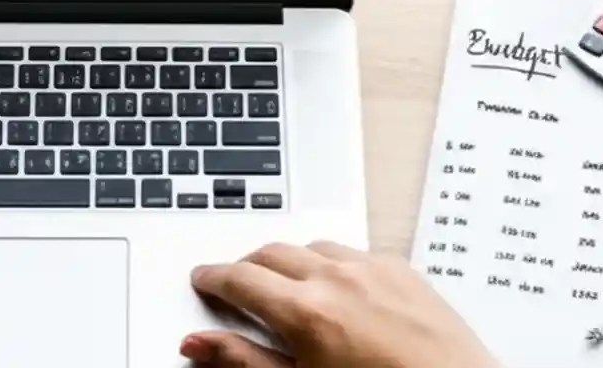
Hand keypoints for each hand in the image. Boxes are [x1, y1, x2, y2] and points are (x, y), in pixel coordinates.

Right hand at [181, 241, 497, 367]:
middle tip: (234, 285)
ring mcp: (374, 269)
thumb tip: (198, 344)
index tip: (203, 279)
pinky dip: (331, 262)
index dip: (213, 278)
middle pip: (271, 253)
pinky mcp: (403, 270)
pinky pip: (353, 252)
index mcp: (307, 312)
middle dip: (247, 266)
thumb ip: (245, 363)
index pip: (240, 279)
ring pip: (312, 246)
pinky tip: (335, 287)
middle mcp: (339, 279)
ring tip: (284, 287)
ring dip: (290, 261)